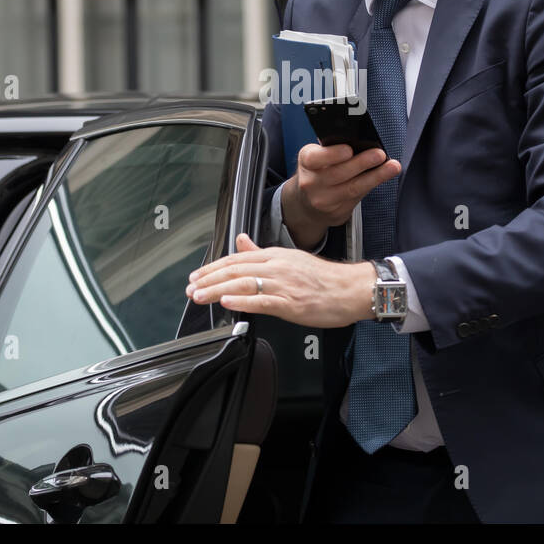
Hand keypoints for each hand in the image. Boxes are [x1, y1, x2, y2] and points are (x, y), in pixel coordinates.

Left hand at [186, 233, 377, 327]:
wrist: (351, 289)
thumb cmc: (324, 278)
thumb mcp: (291, 258)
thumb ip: (262, 252)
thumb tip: (241, 241)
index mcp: (276, 255)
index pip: (236, 259)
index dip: (213, 268)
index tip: (197, 277)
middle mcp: (277, 266)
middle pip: (235, 269)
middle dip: (209, 279)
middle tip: (191, 288)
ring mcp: (284, 284)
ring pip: (244, 284)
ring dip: (218, 290)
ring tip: (200, 296)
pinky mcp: (291, 302)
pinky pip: (263, 300)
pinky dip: (243, 300)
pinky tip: (228, 302)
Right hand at [282, 142, 400, 247]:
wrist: (308, 202)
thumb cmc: (318, 171)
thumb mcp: (318, 155)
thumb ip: (334, 148)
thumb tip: (361, 140)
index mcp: (307, 161)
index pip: (315, 158)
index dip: (333, 154)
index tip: (349, 150)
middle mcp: (311, 182)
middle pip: (339, 174)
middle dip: (362, 163)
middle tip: (380, 155)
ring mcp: (323, 200)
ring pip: (352, 188)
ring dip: (375, 176)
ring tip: (392, 167)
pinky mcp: (336, 213)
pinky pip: (358, 198)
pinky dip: (372, 186)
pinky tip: (383, 178)